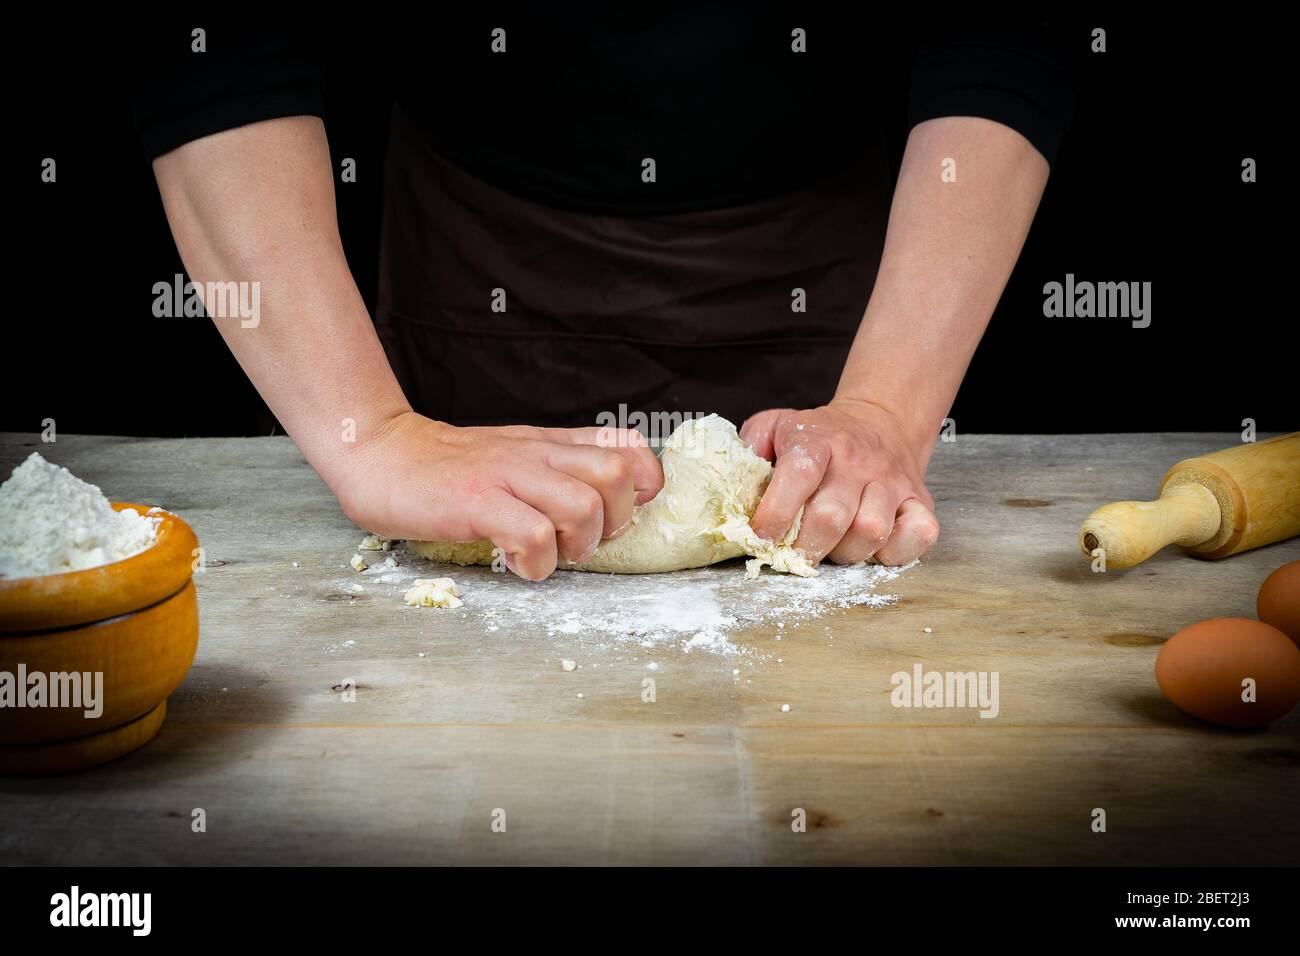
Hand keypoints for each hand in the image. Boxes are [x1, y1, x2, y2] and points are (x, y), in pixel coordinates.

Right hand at [333, 411, 663, 579]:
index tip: (620, 514)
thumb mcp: (516, 455)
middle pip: (617, 477)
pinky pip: (532, 535)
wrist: (381, 455)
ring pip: (582, 505)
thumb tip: (611, 498)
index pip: (628, 448)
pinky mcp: (476, 502)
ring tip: (547, 554)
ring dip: (576, 545)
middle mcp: (537, 455)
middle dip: (613, 522)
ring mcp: (507, 476)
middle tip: (580, 542)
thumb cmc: (450, 469)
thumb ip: (559, 469)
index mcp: (551, 446)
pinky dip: (535, 563)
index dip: (644, 484)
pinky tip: (514, 562)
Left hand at [740, 400, 938, 566]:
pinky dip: (895, 552)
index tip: (760, 537)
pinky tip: (871, 548)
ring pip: (871, 531)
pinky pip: (918, 536)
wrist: (878, 422)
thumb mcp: (775, 427)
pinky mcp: (920, 501)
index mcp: (818, 439)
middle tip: (792, 555)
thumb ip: (748, 450)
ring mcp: (892, 481)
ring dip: (844, 553)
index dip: (777, 511)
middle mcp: (858, 460)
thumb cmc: (818, 437)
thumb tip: (730, 487)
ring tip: (831, 548)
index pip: (800, 473)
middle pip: (832, 516)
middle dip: (804, 547)